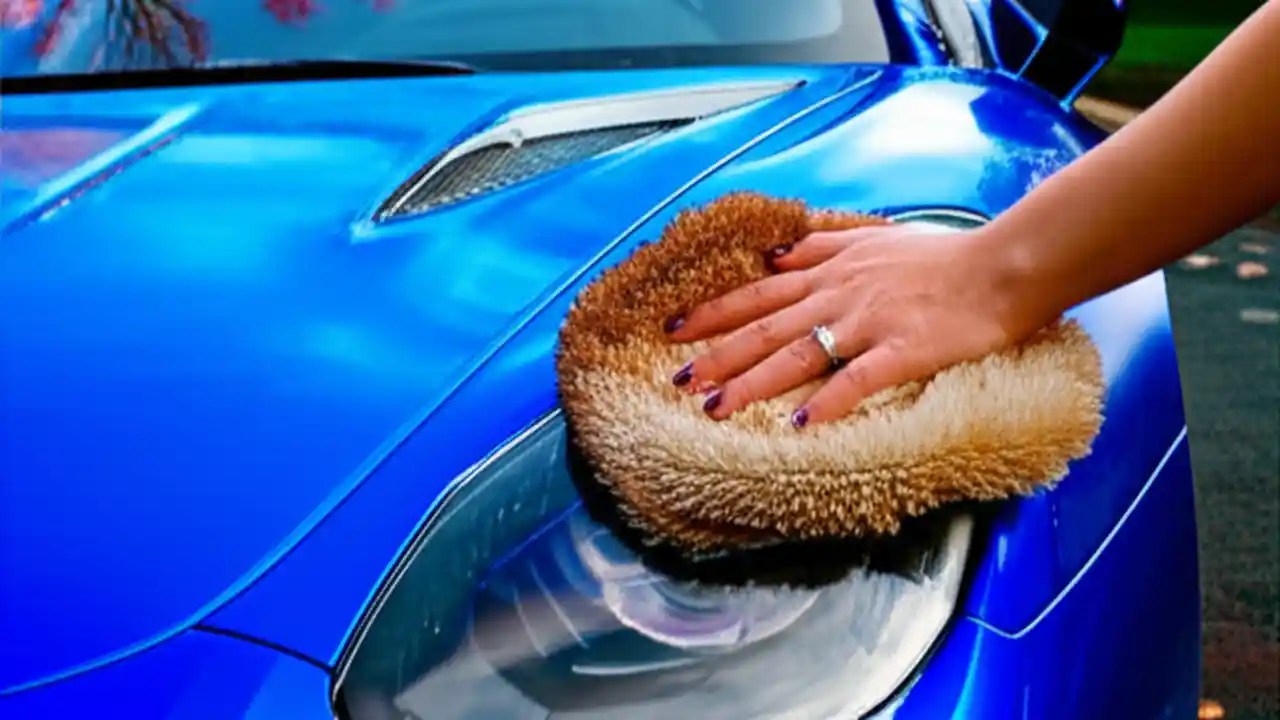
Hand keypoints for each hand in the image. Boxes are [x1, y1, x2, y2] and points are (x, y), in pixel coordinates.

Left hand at [665, 223, 1052, 426]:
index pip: (758, 292)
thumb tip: (778, 254)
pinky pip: (857, 379)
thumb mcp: (874, 237)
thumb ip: (823, 246)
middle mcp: (839, 296)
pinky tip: (797, 426)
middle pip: (766, 327)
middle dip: (718, 355)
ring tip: (715, 407)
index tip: (673, 329)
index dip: (713, 312)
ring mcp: (869, 323)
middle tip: (678, 380)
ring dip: (753, 382)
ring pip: (798, 354)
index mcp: (831, 273)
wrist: (1002, 266)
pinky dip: (826, 402)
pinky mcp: (903, 350)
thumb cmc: (942, 255)